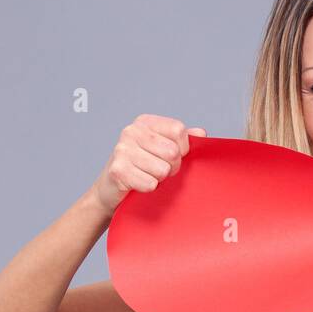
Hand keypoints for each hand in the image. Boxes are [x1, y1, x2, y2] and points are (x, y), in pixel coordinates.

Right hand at [91, 114, 206, 217]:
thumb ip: (183, 140)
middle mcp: (132, 131)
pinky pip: (150, 183)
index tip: (174, 156)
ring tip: (148, 175)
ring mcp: (122, 150)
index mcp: (145, 122)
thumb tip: (201, 133)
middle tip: (160, 170)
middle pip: (173, 152)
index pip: (178, 130)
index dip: (183, 148)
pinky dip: (149, 188)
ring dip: (160, 179)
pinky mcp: (118, 170)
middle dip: (172, 167)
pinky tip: (139, 183)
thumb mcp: (162, 148)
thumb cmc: (142, 167)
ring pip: (163, 170)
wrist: (111, 189)